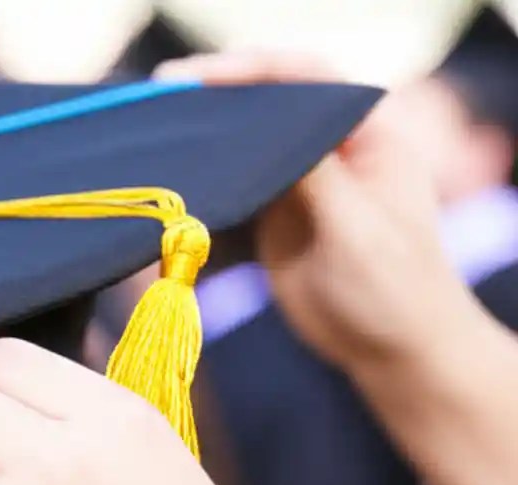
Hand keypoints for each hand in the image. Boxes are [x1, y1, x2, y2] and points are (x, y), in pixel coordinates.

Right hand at [156, 52, 482, 371]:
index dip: (254, 70)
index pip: (307, 79)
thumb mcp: (356, 227)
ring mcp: (299, 182)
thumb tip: (261, 130)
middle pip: (268, 104)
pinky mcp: (274, 216)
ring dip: (204, 142)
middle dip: (217, 99)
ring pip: (244, 144)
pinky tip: (170, 186)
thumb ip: (313, 175)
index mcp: (367, 136)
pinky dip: (203, 185)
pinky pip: (232, 186)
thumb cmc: (393, 288)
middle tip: (163, 99)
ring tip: (157, 137)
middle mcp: (331, 149)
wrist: (391, 349)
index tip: (199, 79)